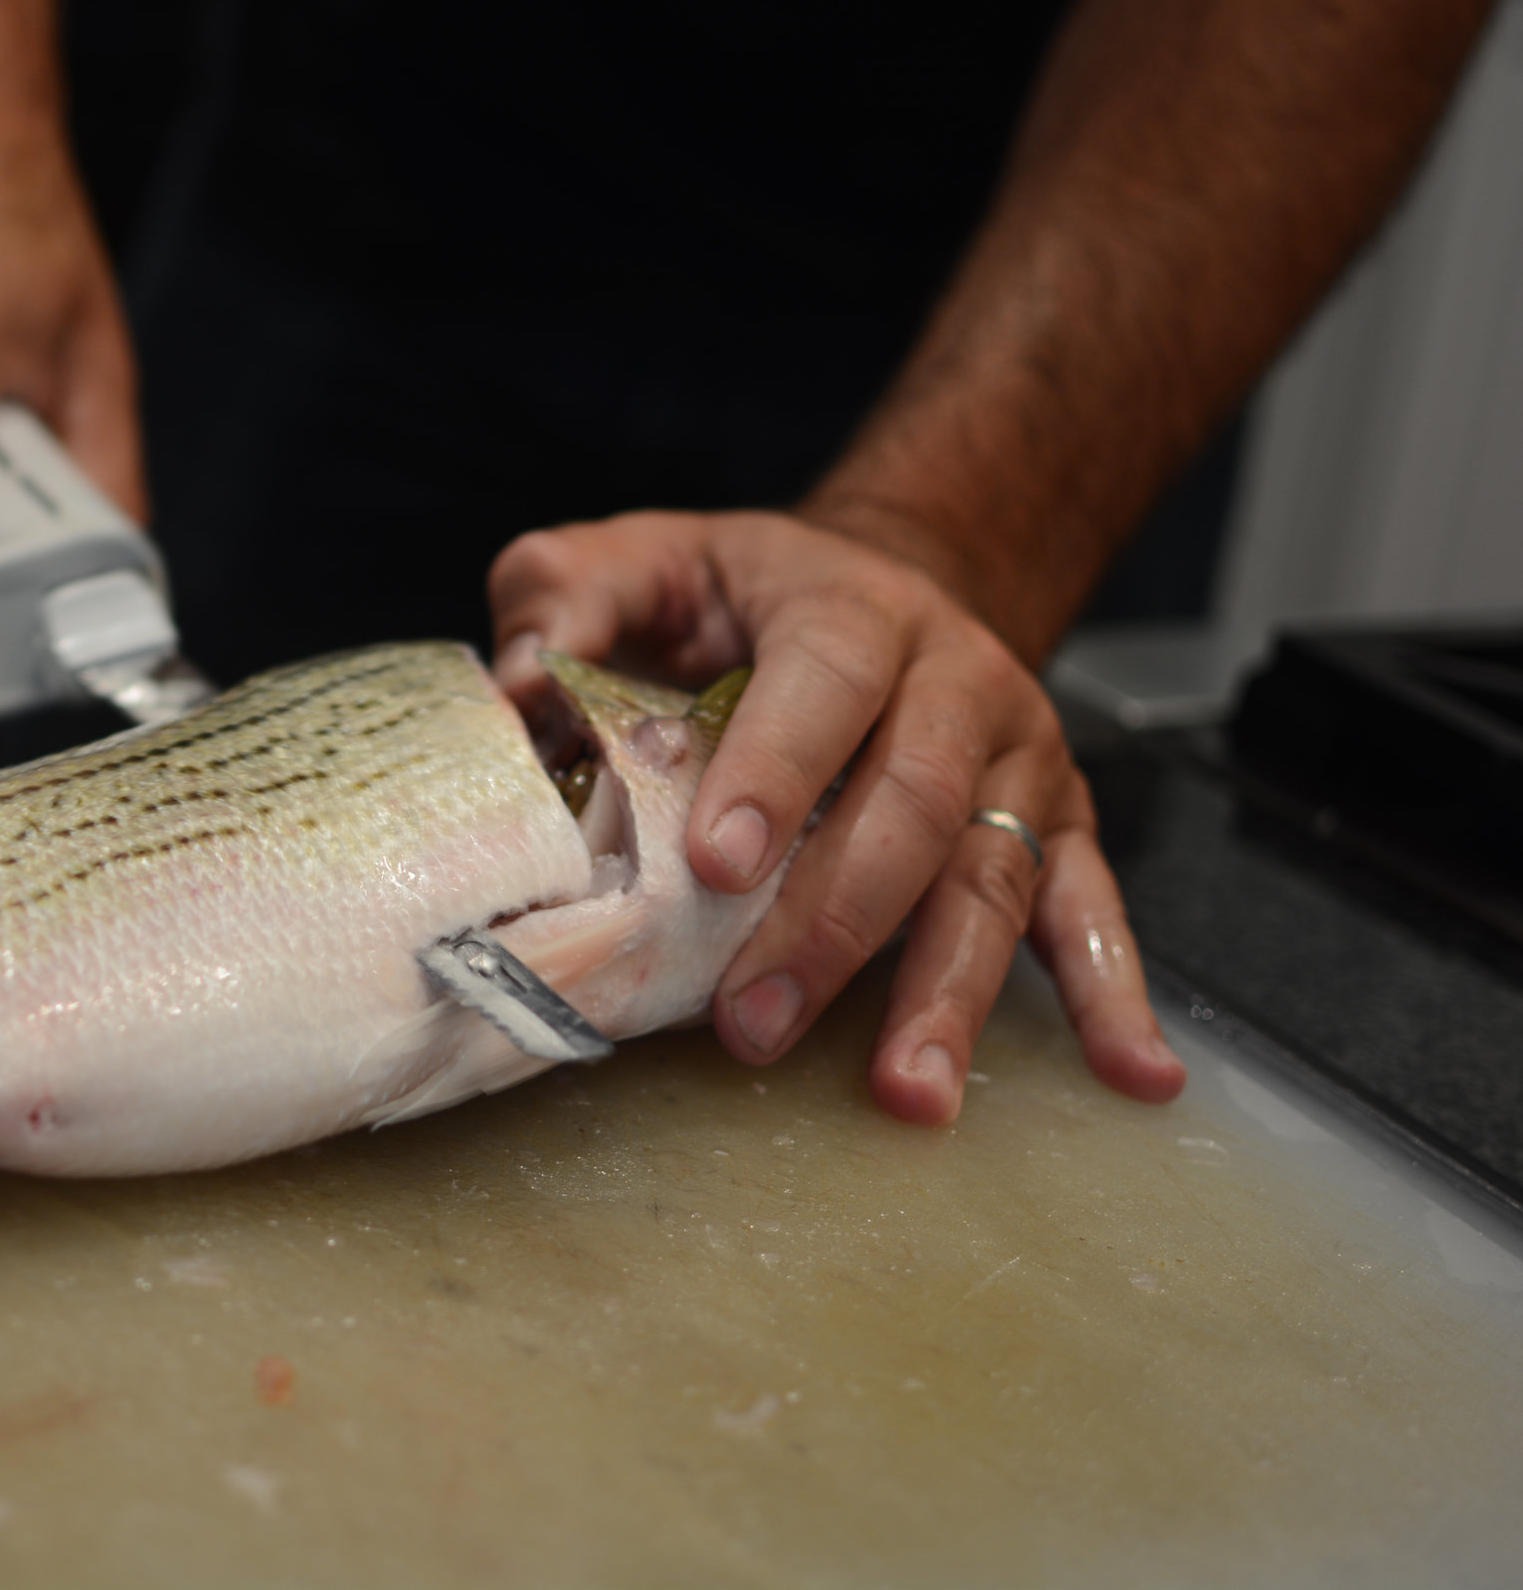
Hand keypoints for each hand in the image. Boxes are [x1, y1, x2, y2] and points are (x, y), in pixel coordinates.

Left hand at [489, 510, 1184, 1124]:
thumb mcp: (645, 558)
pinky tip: (1133, 1073)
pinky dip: (1112, 991)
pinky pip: (1089, 906)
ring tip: (907, 1092)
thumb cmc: (742, 595)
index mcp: (849, 609)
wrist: (886, 583)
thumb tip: (516, 684)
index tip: (719, 864)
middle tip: (754, 1021)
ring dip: (950, 991)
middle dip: (834, 923)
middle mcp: (955, 681)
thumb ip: (567, 596)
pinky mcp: (1056, 820)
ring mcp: (1017, 758)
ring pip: (996, 876)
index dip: (777, 770)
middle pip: (911, 804)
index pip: (822, 683)